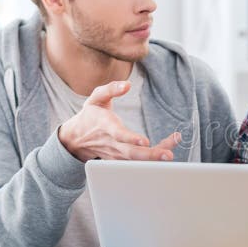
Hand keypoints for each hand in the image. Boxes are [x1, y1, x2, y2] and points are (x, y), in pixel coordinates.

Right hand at [58, 81, 179, 161]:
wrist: (77, 139)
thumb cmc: (90, 115)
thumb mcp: (96, 98)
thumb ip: (110, 89)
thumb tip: (127, 84)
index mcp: (105, 126)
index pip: (118, 134)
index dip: (130, 138)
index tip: (144, 141)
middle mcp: (112, 144)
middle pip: (131, 153)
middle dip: (150, 155)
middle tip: (167, 155)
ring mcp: (116, 155)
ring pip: (137, 161)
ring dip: (155, 158)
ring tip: (171, 151)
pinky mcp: (121, 161)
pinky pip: (139, 162)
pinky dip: (154, 157)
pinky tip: (169, 147)